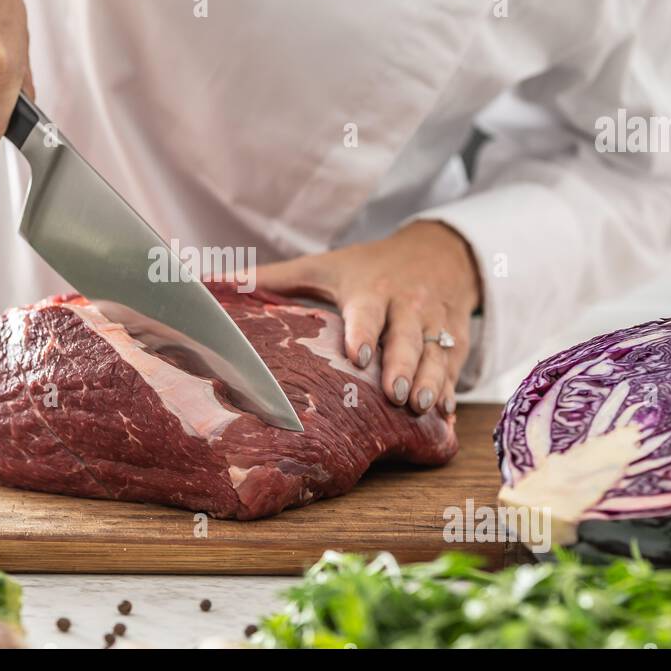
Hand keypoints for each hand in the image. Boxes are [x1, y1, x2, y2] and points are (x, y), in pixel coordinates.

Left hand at [254, 221, 480, 415]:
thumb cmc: (370, 266)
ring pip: (437, 355)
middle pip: (408, 338)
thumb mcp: (324, 266)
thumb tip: (213, 282)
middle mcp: (408, 306)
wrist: (440, 253)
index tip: (357, 353)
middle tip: (397, 394)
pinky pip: (456, 369)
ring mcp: (436, 325)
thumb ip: (273, 280)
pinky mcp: (457, 342)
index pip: (369, 310)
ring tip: (423, 407)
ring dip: (432, 381)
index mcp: (372, 289)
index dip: (365, 330)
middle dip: (404, 365)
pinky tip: (446, 417)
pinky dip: (452, 392)